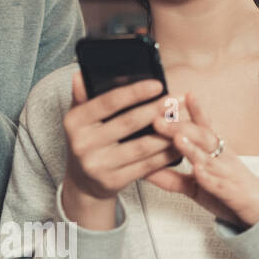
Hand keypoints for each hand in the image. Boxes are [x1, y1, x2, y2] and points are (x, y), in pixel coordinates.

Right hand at [61, 69, 182, 227]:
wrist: (82, 183)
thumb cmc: (87, 142)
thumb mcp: (80, 119)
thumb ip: (83, 96)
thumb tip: (81, 75)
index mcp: (74, 122)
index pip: (108, 102)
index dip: (135, 92)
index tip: (158, 84)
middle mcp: (82, 144)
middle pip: (129, 122)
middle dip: (157, 109)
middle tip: (178, 100)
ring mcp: (97, 165)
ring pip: (141, 146)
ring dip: (166, 133)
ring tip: (184, 120)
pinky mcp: (112, 182)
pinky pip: (145, 166)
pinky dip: (164, 155)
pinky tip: (178, 144)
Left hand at [143, 90, 258, 227]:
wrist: (256, 209)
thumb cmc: (224, 190)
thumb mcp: (193, 184)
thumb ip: (170, 176)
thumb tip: (143, 171)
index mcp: (213, 151)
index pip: (203, 126)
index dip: (195, 110)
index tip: (182, 94)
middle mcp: (220, 157)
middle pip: (202, 137)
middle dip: (180, 127)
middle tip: (159, 120)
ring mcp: (225, 173)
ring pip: (209, 157)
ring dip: (193, 147)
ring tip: (178, 138)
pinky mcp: (229, 191)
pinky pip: (218, 183)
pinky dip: (208, 177)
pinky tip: (198, 172)